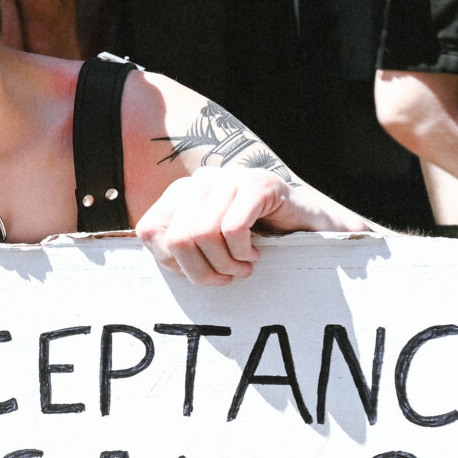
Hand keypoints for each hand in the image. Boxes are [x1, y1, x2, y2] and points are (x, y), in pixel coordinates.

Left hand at [137, 166, 308, 285]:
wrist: (308, 229)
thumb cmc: (253, 243)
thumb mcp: (207, 248)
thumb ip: (178, 248)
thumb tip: (159, 259)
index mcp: (180, 194)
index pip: (150, 231)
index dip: (171, 263)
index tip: (199, 273)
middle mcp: (200, 180)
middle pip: (178, 237)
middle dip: (201, 271)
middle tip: (226, 279)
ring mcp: (229, 178)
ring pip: (204, 233)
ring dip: (226, 264)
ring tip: (243, 268)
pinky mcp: (258, 184)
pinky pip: (233, 228)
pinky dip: (243, 252)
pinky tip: (255, 254)